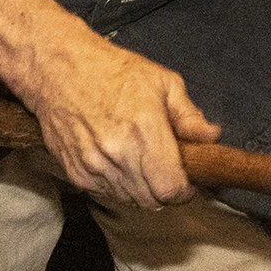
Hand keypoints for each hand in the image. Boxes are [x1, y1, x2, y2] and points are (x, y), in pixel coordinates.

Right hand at [15, 33, 219, 209]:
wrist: (59, 69)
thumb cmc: (112, 70)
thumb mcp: (163, 82)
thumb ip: (190, 116)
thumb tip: (211, 137)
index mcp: (143, 130)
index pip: (171, 189)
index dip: (185, 190)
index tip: (187, 179)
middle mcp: (117, 153)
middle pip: (152, 201)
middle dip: (165, 190)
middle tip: (167, 169)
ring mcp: (93, 166)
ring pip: (130, 200)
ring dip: (142, 188)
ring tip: (140, 159)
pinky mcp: (76, 173)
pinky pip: (106, 194)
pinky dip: (118, 184)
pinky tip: (118, 159)